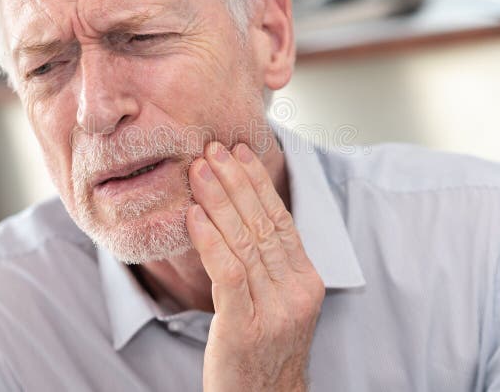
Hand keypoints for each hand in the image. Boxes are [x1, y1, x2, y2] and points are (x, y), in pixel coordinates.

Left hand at [186, 141, 324, 391]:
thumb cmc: (260, 351)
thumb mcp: (274, 302)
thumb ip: (265, 263)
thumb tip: (240, 214)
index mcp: (306, 281)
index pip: (282, 220)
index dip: (258, 185)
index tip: (239, 153)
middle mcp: (296, 292)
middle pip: (263, 224)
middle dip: (235, 182)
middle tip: (213, 150)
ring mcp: (274, 310)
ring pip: (245, 242)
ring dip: (218, 200)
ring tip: (198, 170)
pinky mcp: (245, 327)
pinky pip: (228, 272)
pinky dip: (210, 240)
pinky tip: (193, 215)